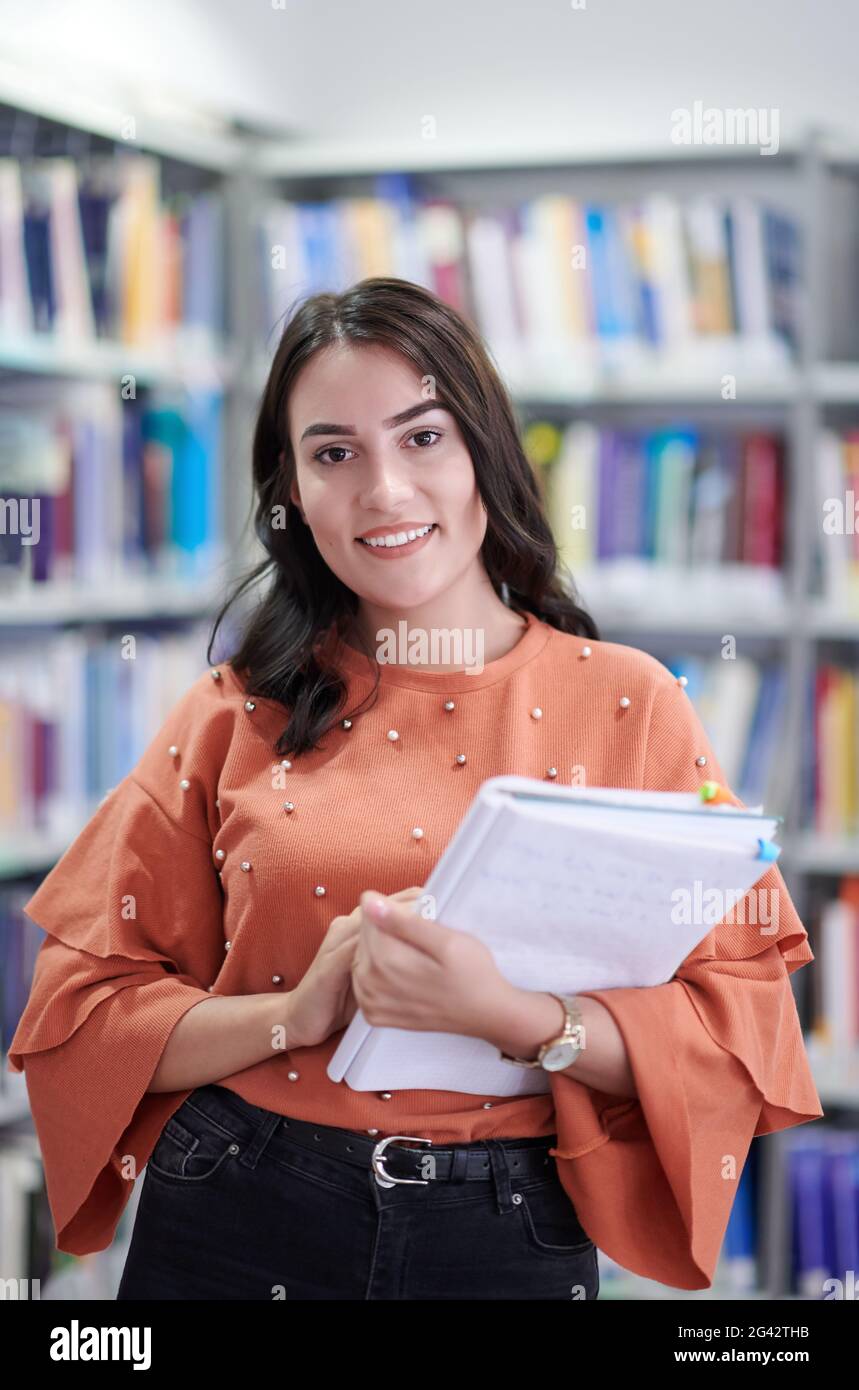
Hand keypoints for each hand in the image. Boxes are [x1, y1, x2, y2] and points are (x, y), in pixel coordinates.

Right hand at [287, 887, 424, 1048]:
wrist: (300, 1017)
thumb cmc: (340, 996)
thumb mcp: (371, 970)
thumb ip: (392, 953)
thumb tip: (426, 945)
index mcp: (357, 926)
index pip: (388, 904)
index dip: (415, 899)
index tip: (443, 897)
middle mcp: (345, 928)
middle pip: (381, 906)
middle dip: (410, 903)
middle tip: (440, 900)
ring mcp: (336, 944)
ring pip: (368, 923)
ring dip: (397, 919)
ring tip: (425, 919)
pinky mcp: (329, 965)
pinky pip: (354, 950)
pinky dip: (377, 946)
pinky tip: (398, 948)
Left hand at [350, 891, 516, 1040]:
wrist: (485, 1012)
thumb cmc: (473, 974)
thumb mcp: (447, 940)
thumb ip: (405, 921)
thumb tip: (368, 901)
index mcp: (387, 962)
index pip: (370, 916)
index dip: (394, 909)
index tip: (421, 919)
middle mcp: (371, 985)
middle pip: (364, 937)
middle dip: (387, 929)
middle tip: (423, 938)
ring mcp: (371, 1003)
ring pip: (361, 956)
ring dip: (381, 949)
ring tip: (416, 954)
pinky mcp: (374, 1014)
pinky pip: (362, 980)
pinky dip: (376, 971)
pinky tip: (402, 971)